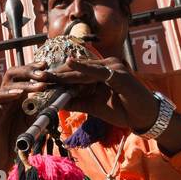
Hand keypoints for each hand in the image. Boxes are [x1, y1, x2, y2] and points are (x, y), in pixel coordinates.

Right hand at [0, 62, 51, 179]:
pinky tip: (18, 94)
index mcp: (16, 97)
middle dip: (30, 70)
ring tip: (40, 84)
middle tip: (45, 71)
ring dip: (25, 82)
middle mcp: (5, 96)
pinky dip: (5, 94)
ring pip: (6, 84)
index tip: (48, 65)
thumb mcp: (32, 122)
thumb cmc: (14, 141)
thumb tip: (59, 100)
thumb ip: (41, 111)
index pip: (23, 76)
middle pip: (13, 73)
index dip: (34, 69)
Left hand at [31, 58, 159, 132]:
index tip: (38, 81)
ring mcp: (112, 66)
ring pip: (83, 70)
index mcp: (99, 72)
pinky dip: (82, 67)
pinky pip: (96, 70)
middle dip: (55, 74)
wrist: (145, 117)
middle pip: (76, 70)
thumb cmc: (123, 110)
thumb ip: (77, 102)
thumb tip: (57, 102)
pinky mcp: (117, 72)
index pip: (74, 74)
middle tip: (36, 76)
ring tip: (46, 74)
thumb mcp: (94, 106)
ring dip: (63, 73)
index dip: (56, 77)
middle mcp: (105, 65)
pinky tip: (69, 63)